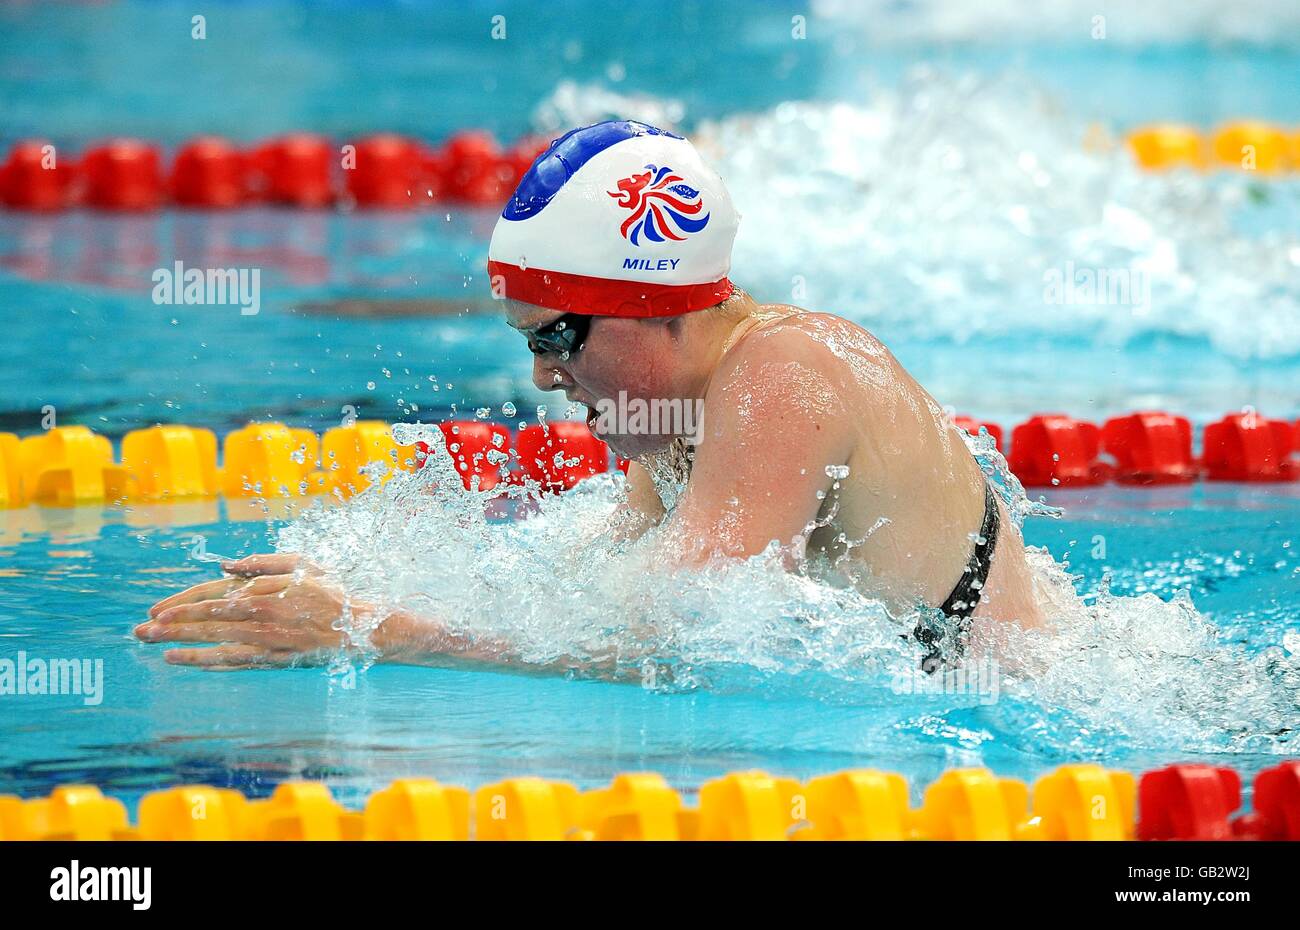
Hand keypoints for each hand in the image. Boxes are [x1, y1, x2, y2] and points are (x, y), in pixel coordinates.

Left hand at [134, 557, 372, 669]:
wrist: (361, 627)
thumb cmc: (332, 593)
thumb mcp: (302, 565)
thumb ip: (262, 563)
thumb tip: (225, 564)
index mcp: (265, 590)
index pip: (214, 595)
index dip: (183, 604)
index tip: (156, 610)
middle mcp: (261, 615)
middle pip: (207, 620)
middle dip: (170, 626)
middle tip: (139, 631)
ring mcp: (266, 640)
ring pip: (215, 642)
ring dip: (181, 643)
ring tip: (152, 646)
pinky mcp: (273, 659)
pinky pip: (233, 661)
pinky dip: (205, 661)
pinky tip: (182, 659)